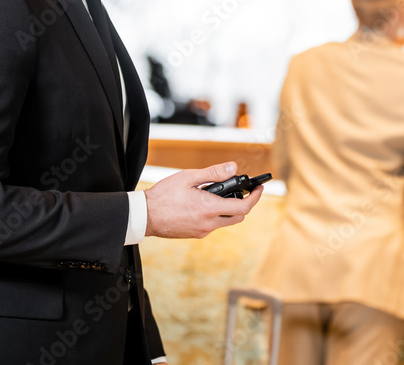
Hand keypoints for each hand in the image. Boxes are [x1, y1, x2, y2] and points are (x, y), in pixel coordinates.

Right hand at [144, 161, 264, 238]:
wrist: (144, 216)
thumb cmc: (163, 195)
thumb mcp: (188, 177)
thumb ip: (213, 173)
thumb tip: (233, 167)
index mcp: (209, 208)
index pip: (243, 207)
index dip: (255, 197)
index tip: (258, 188)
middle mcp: (208, 223)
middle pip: (238, 217)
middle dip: (244, 204)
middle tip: (243, 191)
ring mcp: (202, 231)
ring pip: (225, 222)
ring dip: (229, 209)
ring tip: (219, 194)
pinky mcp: (195, 235)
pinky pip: (213, 226)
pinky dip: (216, 215)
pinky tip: (204, 204)